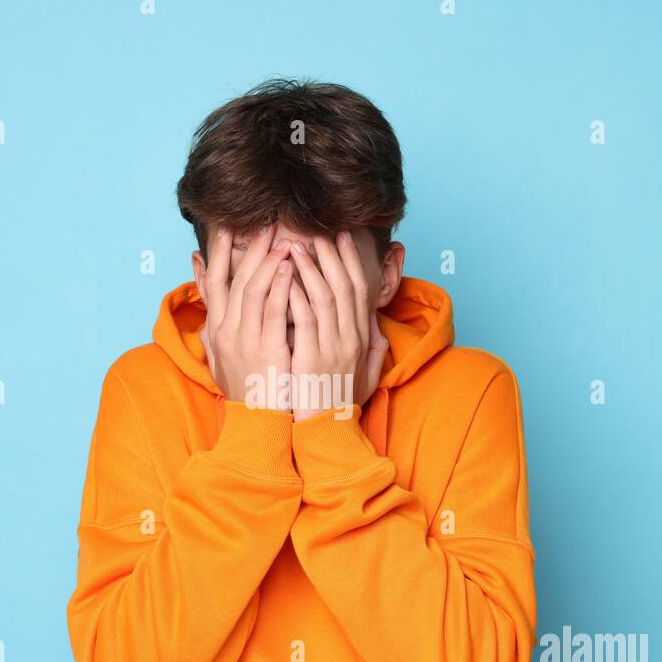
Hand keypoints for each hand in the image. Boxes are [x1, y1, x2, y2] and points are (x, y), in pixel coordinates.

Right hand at [199, 223, 293, 410]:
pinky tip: (290, 267)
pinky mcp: (266, 349)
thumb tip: (205, 318)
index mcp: (216, 330)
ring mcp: (244, 339)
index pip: (214, 282)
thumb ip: (214, 337)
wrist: (256, 424)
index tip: (226, 226)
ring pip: (253, 289)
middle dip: (249, 248)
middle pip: (235, 279)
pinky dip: (280, 285)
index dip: (219, 253)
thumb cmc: (246, 392)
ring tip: (283, 239)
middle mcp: (225, 331)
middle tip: (264, 223)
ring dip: (268, 261)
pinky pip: (273, 310)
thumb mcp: (221, 362)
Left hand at [286, 230, 388, 422]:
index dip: (351, 260)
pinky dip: (295, 295)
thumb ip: (372, 351)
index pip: (359, 290)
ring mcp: (333, 348)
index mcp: (361, 338)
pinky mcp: (312, 359)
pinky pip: (304, 320)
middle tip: (317, 230)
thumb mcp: (365, 375)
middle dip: (331, 254)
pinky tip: (283, 278)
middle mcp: (351, 339)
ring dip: (310, 268)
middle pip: (344, 285)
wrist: (329, 432)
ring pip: (324, 297)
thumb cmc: (341, 402)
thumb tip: (378, 333)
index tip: (340, 237)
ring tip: (294, 245)